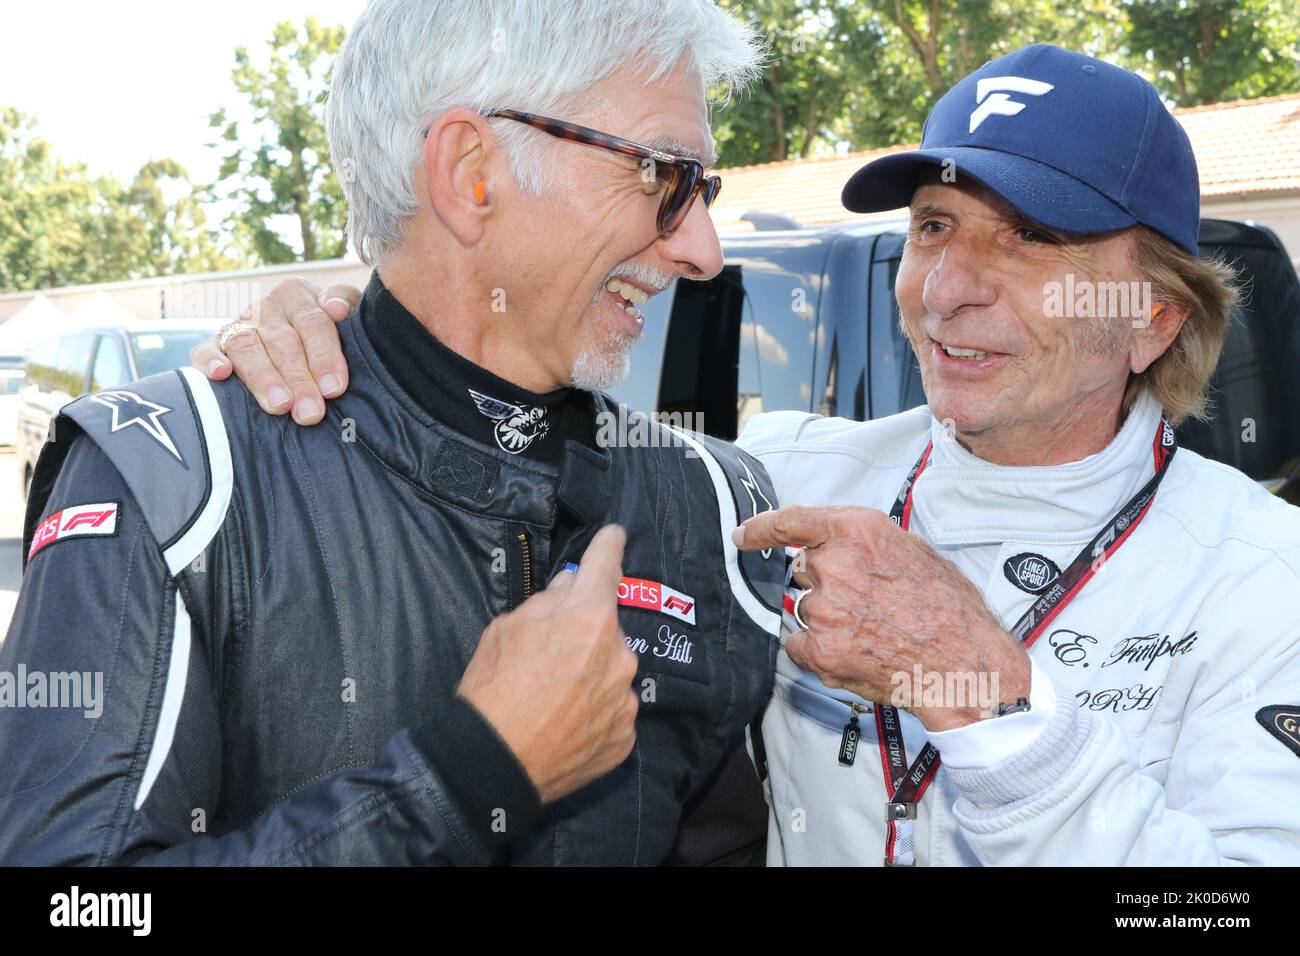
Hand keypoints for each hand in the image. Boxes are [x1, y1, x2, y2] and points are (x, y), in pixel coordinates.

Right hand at [190, 278, 360, 424]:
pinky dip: (210, 361)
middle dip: (298, 379)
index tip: (334, 389)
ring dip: (263, 378)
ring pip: (246, 347)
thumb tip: (335, 308)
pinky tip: (221, 375)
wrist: (297, 344)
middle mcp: (265, 307)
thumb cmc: (331, 335)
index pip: (312, 322)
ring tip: (280, 406)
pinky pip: (205, 350)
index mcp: (297, 294)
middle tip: (311, 412)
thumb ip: (347, 303)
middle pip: (282, 341)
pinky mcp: (214, 346)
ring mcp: (238, 325)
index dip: (324, 356)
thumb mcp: (347, 317)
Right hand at [457, 525, 639, 803]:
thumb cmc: (493, 690)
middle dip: (584, 632)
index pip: (606, 566)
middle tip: (549, 656)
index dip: (609, 546)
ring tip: (553, 698)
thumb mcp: (505, 628)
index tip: (615, 535)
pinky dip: (595, 710)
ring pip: (611, 670)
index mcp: (590, 618)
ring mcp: (624, 698)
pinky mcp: (625, 735)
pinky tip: (565, 721)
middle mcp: (619, 653)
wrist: (492, 765)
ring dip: (591, 673)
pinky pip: (612, 709)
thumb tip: (570, 586)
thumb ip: (547, 602)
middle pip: (606, 627)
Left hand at [734, 505, 1030, 730]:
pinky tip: (857, 652)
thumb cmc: (950, 609)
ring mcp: (823, 608)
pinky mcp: (820, 649)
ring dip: (828, 619)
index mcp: (857, 531)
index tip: (744, 534)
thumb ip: (867, 544)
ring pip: (804, 610)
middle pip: (803, 571)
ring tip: (872, 630)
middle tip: (867, 603)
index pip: (792, 522)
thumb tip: (840, 547)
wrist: (964, 664)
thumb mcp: (914, 551)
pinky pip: (800, 646)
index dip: (762, 528)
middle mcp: (834, 565)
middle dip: (827, 585)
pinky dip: (820, 651)